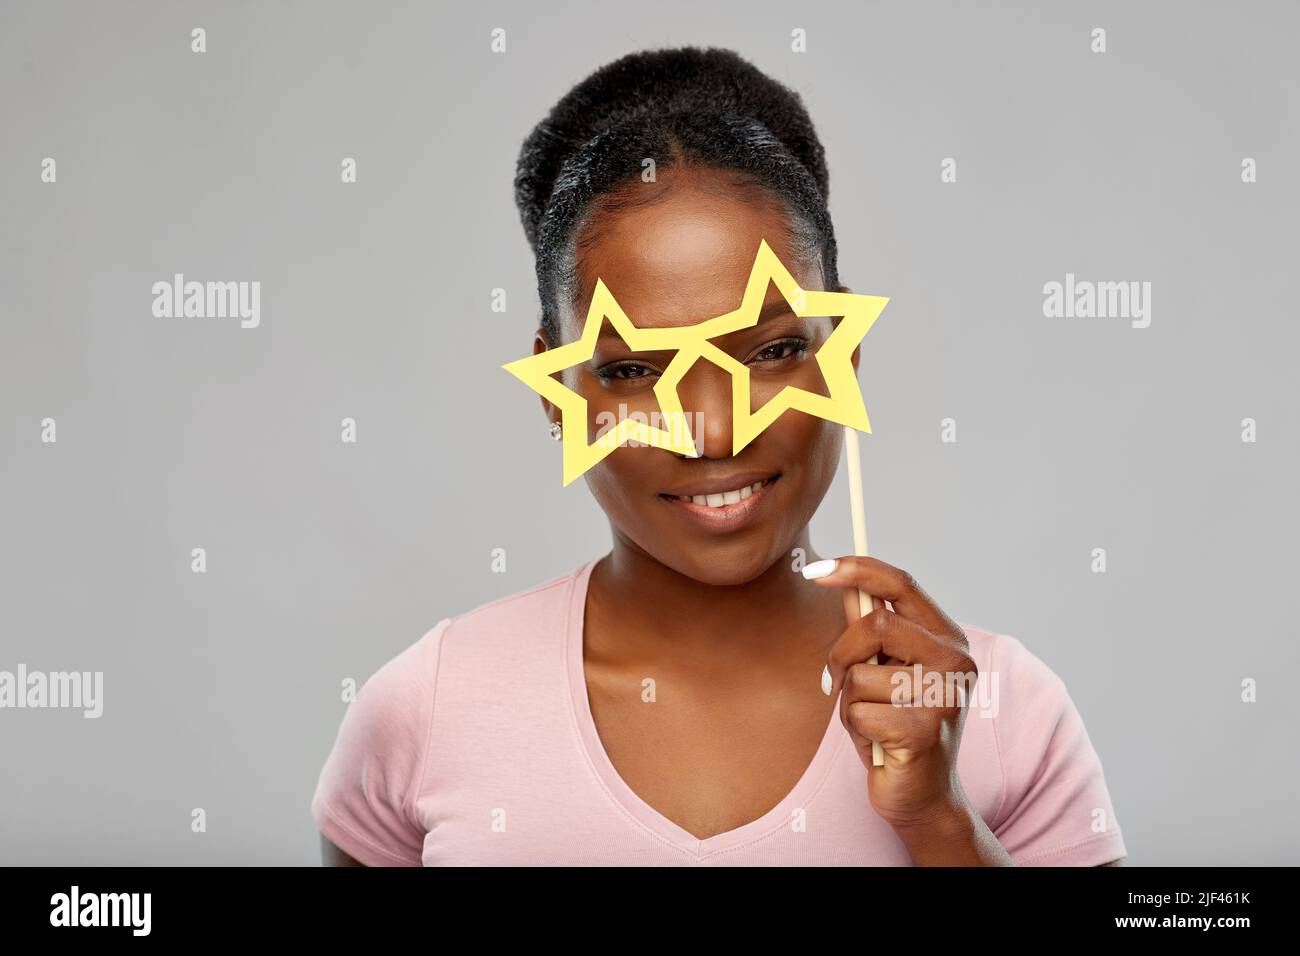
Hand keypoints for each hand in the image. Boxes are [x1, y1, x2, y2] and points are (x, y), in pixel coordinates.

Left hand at [804, 555, 1002, 861]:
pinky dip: (855, 730)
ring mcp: (943, 697)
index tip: (814, 568)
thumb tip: (845, 582)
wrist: (924, 797)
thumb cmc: (898, 728)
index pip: (902, 584)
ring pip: (859, 675)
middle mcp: (956, 662)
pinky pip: (858, 712)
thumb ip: (872, 630)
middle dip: (841, 654)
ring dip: (849, 703)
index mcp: (948, 639)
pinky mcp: (924, 731)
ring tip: (872, 722)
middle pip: (874, 625)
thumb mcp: (884, 672)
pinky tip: (878, 745)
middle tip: (834, 682)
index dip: (857, 568)